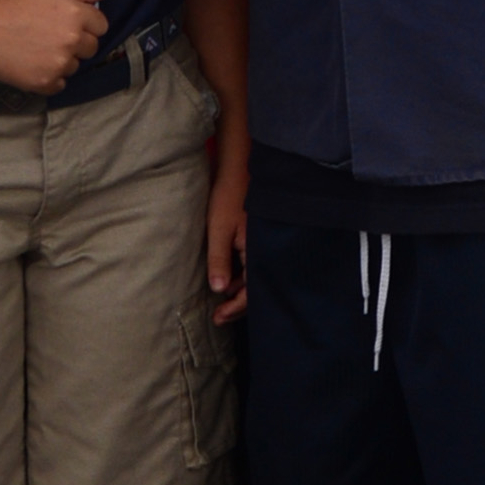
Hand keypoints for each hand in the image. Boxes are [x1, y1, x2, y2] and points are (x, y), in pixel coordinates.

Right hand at [0, 0, 113, 92]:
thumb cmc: (17, 5)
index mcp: (77, 15)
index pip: (101, 26)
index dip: (85, 25)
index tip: (65, 23)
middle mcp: (72, 40)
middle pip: (91, 48)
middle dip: (76, 43)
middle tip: (49, 36)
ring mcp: (60, 63)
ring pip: (75, 66)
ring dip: (62, 61)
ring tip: (38, 49)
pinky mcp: (46, 83)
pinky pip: (60, 84)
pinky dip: (50, 78)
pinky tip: (33, 64)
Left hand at [207, 160, 249, 322]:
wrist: (241, 166)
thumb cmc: (229, 196)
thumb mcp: (219, 230)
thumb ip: (219, 261)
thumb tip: (219, 290)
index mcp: (259, 252)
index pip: (251, 292)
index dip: (234, 308)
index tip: (218, 318)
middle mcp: (267, 250)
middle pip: (256, 288)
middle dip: (237, 304)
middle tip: (218, 316)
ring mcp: (264, 243)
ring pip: (255, 275)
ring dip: (239, 289)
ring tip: (221, 298)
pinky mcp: (260, 236)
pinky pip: (254, 262)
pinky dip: (242, 274)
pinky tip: (229, 276)